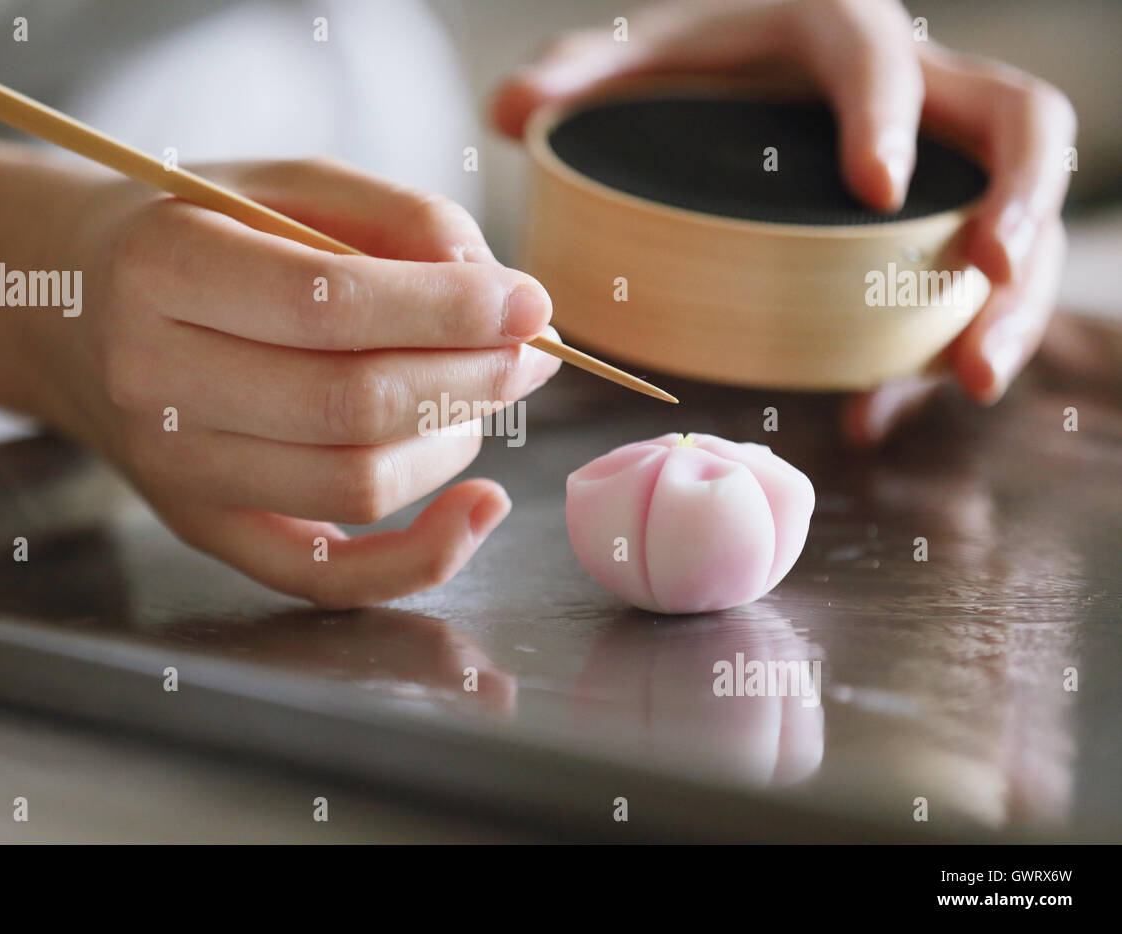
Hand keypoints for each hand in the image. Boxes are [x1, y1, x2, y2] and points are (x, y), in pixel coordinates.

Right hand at [32, 158, 558, 607]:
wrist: (73, 307)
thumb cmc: (197, 235)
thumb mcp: (287, 186)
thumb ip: (398, 219)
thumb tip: (501, 291)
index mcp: (164, 269)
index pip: (330, 305)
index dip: (450, 310)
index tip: (528, 303)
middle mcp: (155, 381)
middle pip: (351, 405)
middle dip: (471, 379)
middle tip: (529, 351)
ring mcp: (177, 471)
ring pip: (356, 484)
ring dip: (453, 441)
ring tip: (477, 392)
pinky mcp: (208, 529)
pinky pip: (325, 578)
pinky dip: (419, 558)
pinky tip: (478, 508)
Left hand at [492, 0, 1074, 443]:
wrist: (756, 72)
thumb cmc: (707, 65)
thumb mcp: (650, 56)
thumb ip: (585, 73)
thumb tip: (508, 109)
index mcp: (839, 39)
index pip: (883, 59)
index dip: (890, 117)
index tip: (874, 186)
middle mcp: (917, 94)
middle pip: (1018, 129)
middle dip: (1019, 203)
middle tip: (989, 274)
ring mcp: (941, 164)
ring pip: (1021, 212)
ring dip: (1013, 301)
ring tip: (972, 377)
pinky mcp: (933, 228)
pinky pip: (959, 290)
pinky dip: (927, 356)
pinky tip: (879, 413)